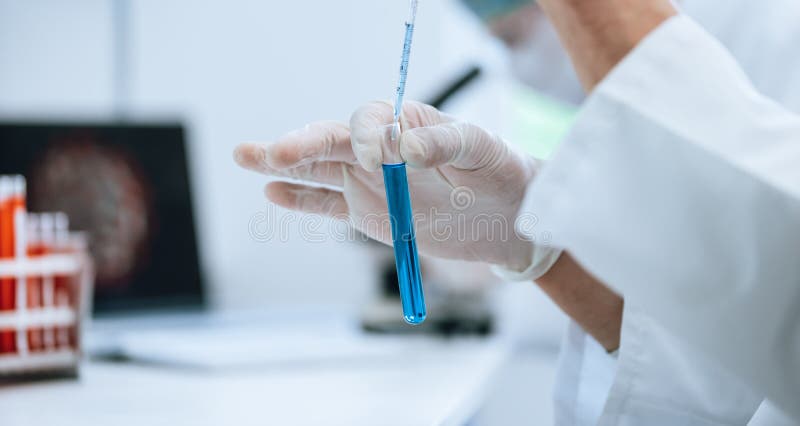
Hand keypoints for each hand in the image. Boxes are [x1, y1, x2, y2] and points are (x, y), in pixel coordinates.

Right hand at [234, 101, 557, 273]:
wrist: (508, 219)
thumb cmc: (500, 174)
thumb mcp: (481, 151)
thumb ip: (445, 144)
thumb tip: (407, 147)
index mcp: (406, 122)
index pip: (369, 120)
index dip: (364, 134)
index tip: (376, 155)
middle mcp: (381, 149)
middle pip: (331, 141)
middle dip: (301, 145)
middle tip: (273, 151)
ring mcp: (369, 181)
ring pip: (318, 170)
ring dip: (284, 165)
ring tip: (245, 156)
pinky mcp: (367, 213)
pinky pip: (327, 205)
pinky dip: (301, 200)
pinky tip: (273, 193)